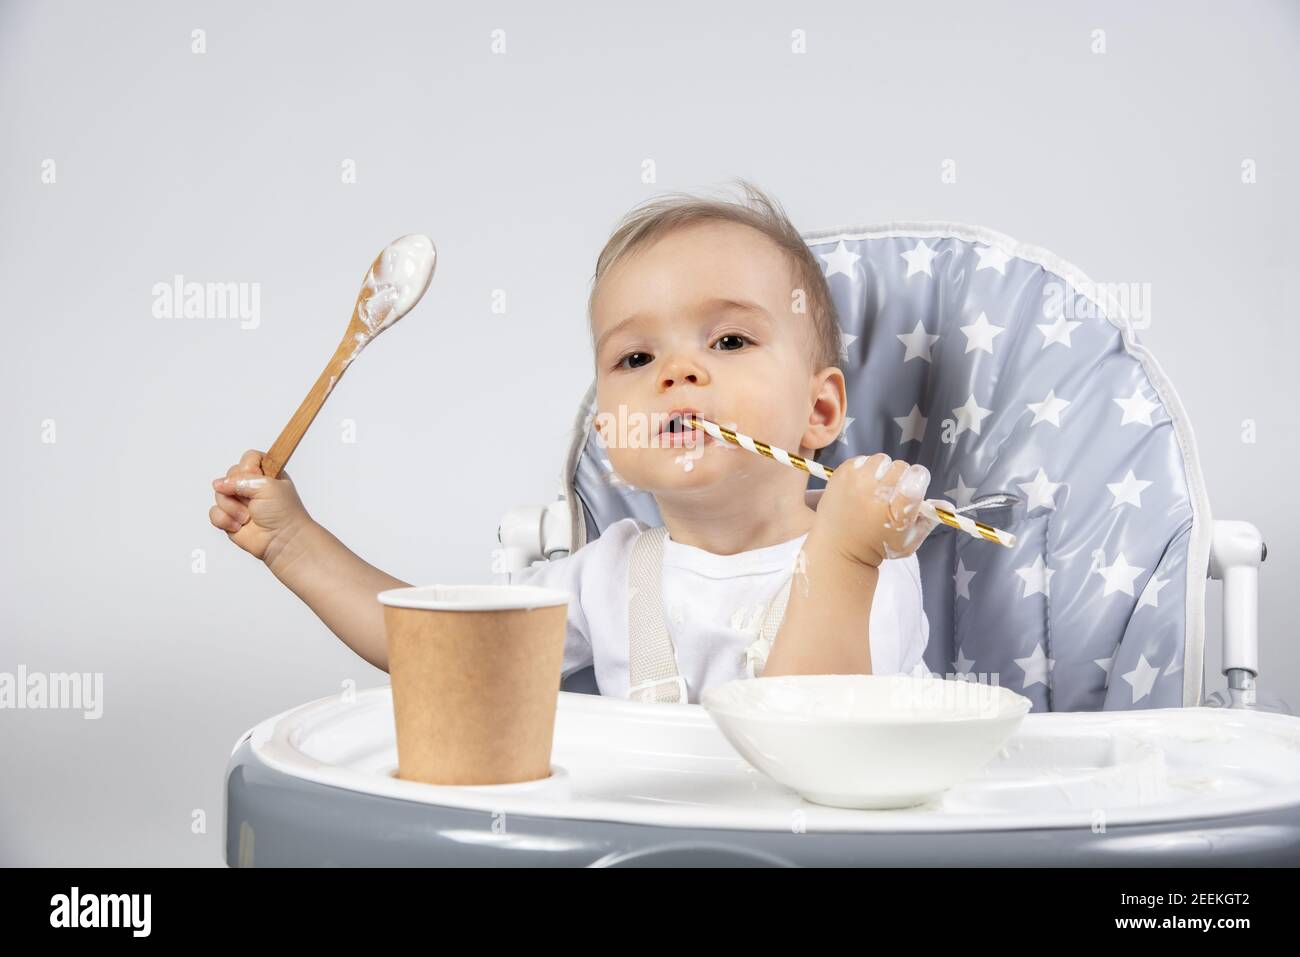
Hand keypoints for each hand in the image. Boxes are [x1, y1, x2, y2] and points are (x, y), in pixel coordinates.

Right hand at [209, 449, 311, 562]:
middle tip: (252, 500)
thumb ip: (241, 479)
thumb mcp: (267, 486)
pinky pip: (214, 513)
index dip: (249, 467)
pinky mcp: (230, 518)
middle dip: (237, 490)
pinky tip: (239, 526)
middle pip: (229, 475)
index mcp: (266, 474)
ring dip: (232, 508)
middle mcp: (252, 486)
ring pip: (219, 494)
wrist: (282, 541)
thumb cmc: (283, 513)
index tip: (257, 477)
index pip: (249, 458)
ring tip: (247, 517)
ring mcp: (240, 502)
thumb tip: (219, 484)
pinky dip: (224, 520)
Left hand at [811, 453, 940, 567]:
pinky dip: (864, 469)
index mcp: (897, 508)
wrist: (839, 549)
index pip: (918, 475)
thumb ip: (929, 520)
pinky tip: (861, 486)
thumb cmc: (878, 546)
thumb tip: (949, 506)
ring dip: (882, 471)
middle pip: (901, 466)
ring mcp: (857, 481)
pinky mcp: (841, 474)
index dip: (918, 480)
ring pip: (882, 460)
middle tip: (891, 494)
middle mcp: (878, 492)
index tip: (912, 489)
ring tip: (874, 488)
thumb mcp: (909, 540)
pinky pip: (862, 459)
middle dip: (901, 478)